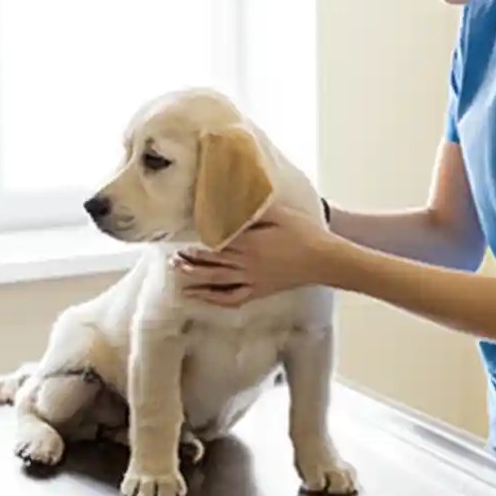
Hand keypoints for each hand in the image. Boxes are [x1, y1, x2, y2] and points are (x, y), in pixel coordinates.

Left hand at [172, 202, 333, 306]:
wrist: (324, 260)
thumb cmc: (305, 233)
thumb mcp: (280, 213)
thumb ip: (256, 207)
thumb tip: (235, 197)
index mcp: (251, 242)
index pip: (216, 240)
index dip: (196, 238)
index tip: (180, 234)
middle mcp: (247, 263)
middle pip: (211, 260)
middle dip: (190, 257)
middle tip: (171, 254)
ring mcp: (252, 279)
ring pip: (216, 280)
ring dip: (194, 276)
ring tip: (177, 271)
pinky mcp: (258, 291)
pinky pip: (231, 298)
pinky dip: (213, 298)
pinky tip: (200, 296)